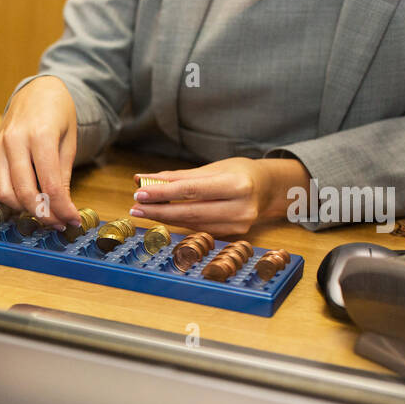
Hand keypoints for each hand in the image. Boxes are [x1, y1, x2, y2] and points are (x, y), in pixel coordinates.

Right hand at [0, 76, 81, 229]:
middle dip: (44, 214)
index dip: (62, 209)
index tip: (72, 221)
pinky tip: (27, 201)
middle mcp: (15, 140)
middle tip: (58, 223)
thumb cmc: (57, 113)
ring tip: (43, 212)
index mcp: (40, 135)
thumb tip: (64, 209)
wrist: (37, 91)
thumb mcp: (69, 142)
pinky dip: (11, 199)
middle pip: (25, 192)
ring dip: (24, 209)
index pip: (50, 185)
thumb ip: (63, 177)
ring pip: (4, 193)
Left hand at [130, 157, 310, 236]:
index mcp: (237, 184)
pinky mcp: (233, 235)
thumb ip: (178, 176)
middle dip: (159, 210)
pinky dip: (179, 223)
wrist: (269, 189)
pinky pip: (199, 229)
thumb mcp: (213, 168)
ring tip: (143, 211)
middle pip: (189, 211)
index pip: (191, 190)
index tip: (140, 193)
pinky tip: (163, 217)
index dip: (163, 193)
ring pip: (192, 223)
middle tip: (135, 207)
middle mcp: (240, 207)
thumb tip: (144, 179)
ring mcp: (238, 225)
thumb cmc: (238, 173)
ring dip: (164, 218)